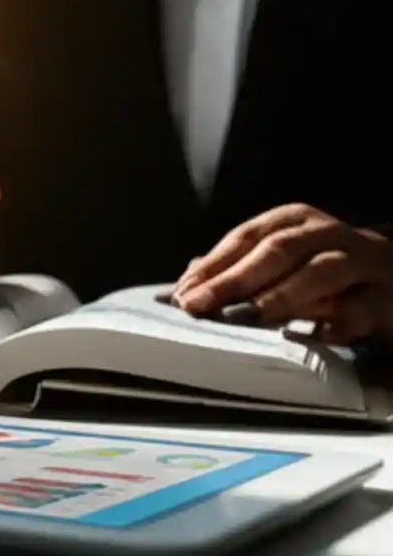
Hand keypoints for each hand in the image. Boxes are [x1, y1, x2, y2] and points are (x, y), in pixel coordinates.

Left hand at [175, 204, 392, 344]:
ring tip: (252, 316)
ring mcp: (363, 261)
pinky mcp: (388, 296)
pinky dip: (340, 321)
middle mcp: (328, 234)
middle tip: (200, 305)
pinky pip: (363, 307)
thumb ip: (237, 272)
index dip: (213, 265)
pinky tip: (317, 335)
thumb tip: (185, 287)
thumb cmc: (325, 275)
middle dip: (236, 278)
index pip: (247, 237)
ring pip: (323, 270)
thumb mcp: (281, 265)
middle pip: (280, 249)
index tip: (183, 293)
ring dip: (284, 294)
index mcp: (296, 221)